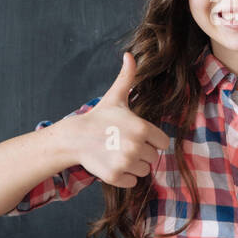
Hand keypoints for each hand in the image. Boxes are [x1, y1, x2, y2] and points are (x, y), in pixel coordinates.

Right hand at [65, 52, 167, 187]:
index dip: (151, 139)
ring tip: (117, 152)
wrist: (75, 138)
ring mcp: (125, 163)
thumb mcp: (115, 97)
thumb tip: (129, 55)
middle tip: (123, 143)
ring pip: (144, 170)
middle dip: (141, 152)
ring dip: (134, 164)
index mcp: (142, 127)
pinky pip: (133, 182)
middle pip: (153, 157)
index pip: (162, 142)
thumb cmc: (99, 117)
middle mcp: (136, 146)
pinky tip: (112, 163)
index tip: (137, 135)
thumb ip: (127, 77)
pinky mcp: (115, 177)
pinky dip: (125, 176)